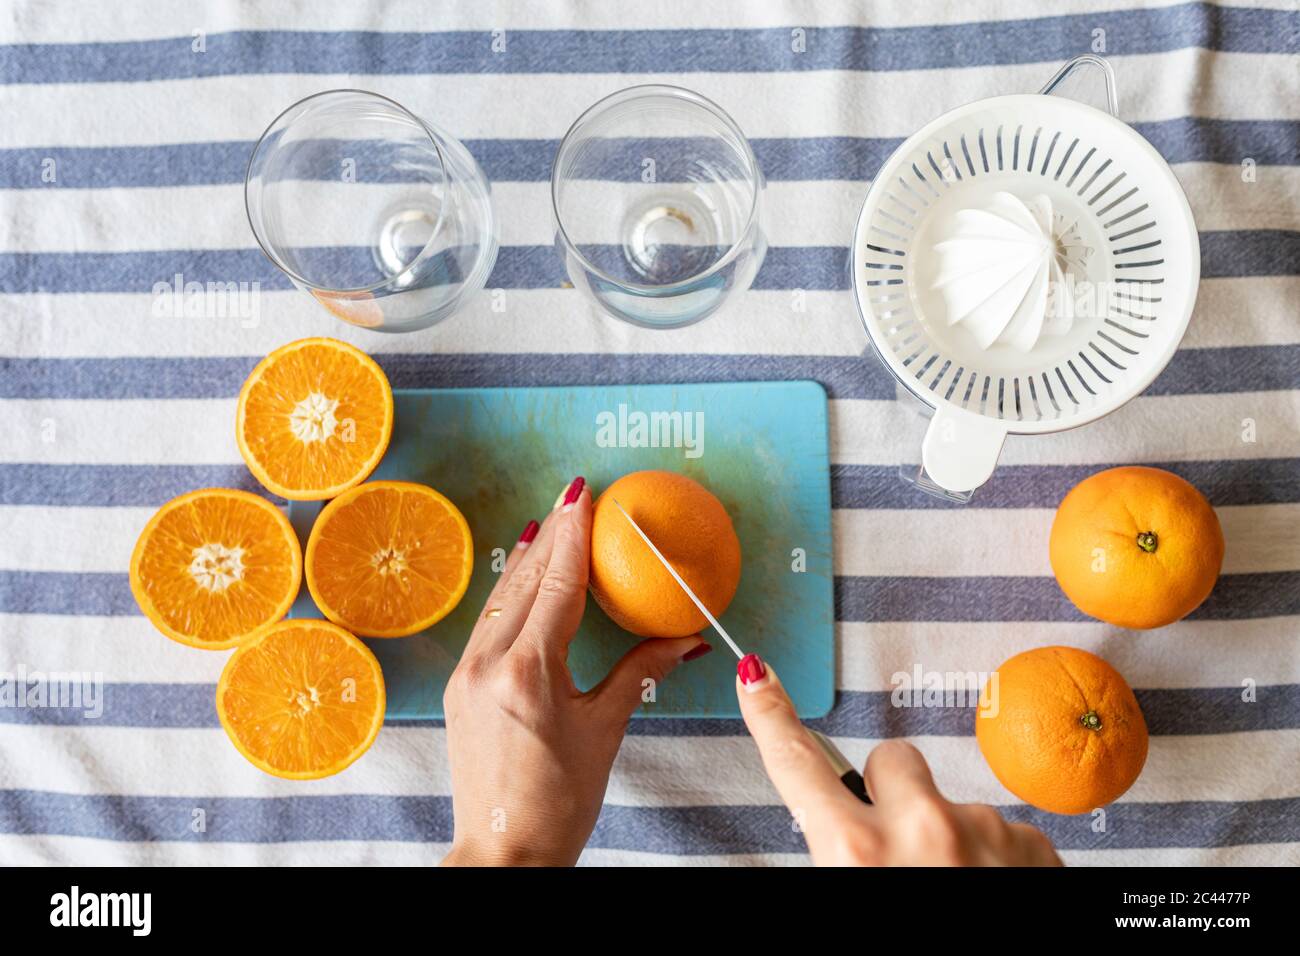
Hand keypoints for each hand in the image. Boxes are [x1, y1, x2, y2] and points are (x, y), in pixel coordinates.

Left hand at [441, 477, 710, 865]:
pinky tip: (522, 577)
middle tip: (575, 498)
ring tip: (550, 525)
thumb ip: (639, 673)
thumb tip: (681, 639)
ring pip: (501, 597)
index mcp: (528, 672)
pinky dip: (511, 592)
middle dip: (553, 536)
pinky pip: (488, 620)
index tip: (584, 496)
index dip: (574, 536)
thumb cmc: (555, 804)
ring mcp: (468, 673)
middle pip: (526, 580)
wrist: (502, 854)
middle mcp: (489, 664)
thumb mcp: (605, 731)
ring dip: (529, 559)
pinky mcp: (461, 685)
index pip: (557, 585)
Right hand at [735, 655, 1061, 865]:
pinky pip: (1003, 830)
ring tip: (955, 895)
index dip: (770, 715)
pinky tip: (990, 897)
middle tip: (897, 850)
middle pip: (891, 760)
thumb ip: (839, 859)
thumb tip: (837, 836)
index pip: (797, 765)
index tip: (755, 676)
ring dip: (951, 837)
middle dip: (891, 790)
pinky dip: (996, 859)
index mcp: (858, 854)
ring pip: (953, 802)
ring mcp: (985, 835)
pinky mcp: (1035, 849)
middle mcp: (921, 831)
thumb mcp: (842, 902)